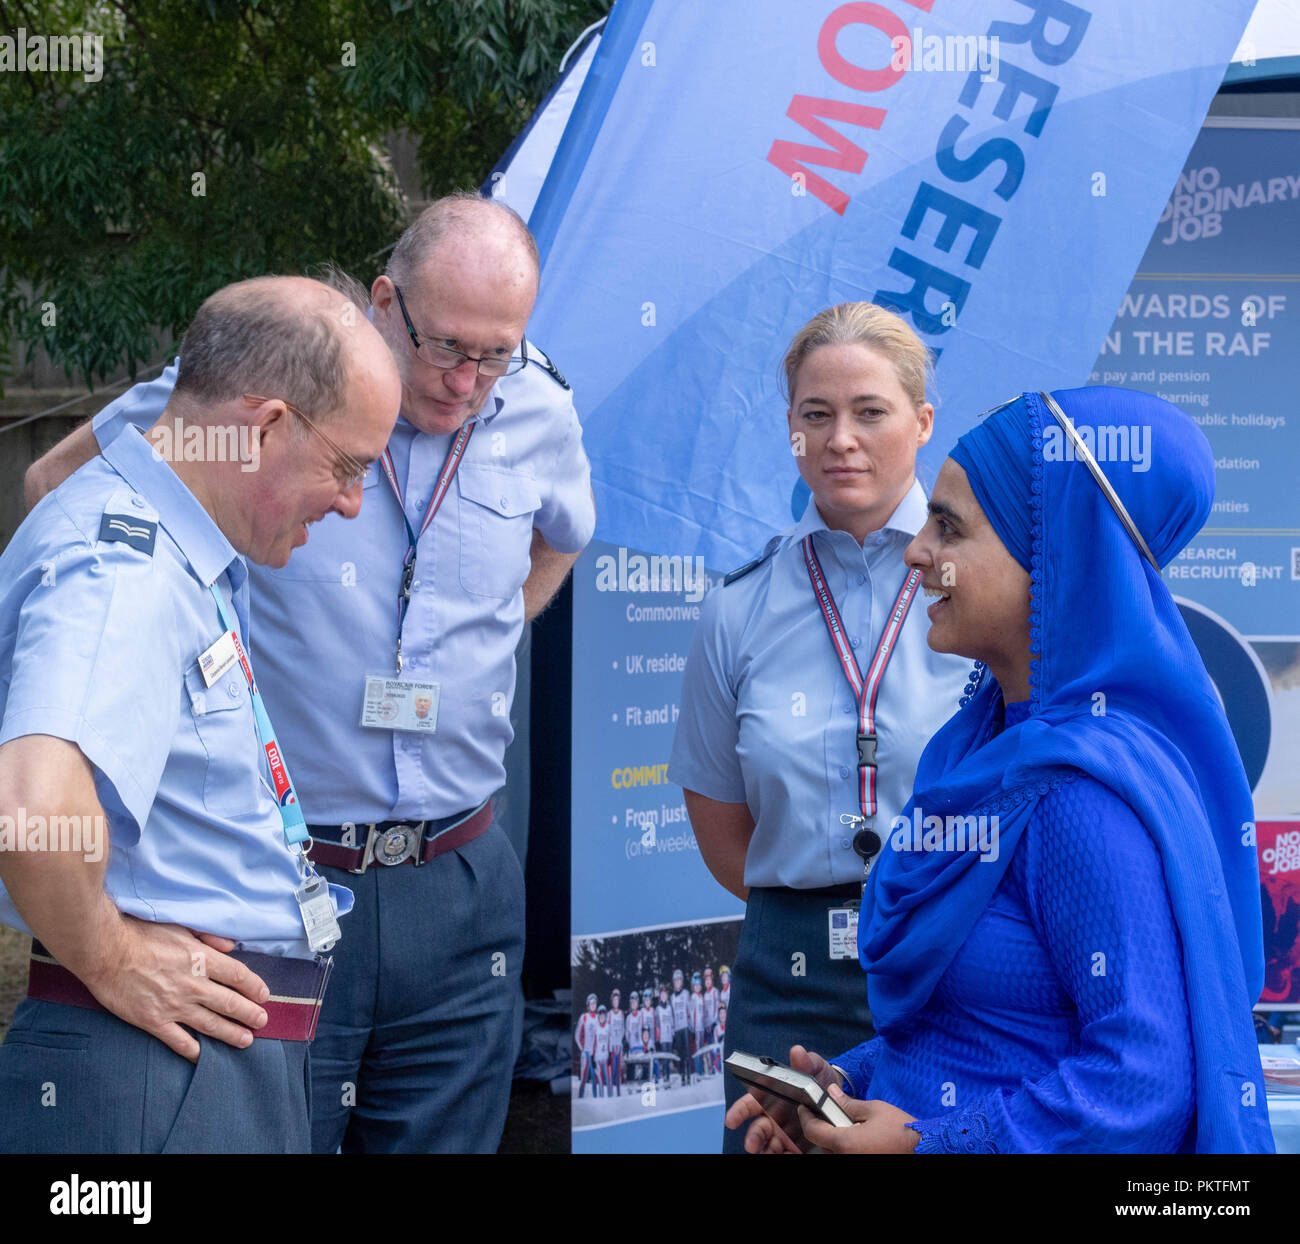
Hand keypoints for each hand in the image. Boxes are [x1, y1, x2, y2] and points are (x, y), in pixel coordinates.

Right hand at [79, 916, 270, 1062]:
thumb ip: (208, 937)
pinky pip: (179, 1041)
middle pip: (230, 1003)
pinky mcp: (154, 1022)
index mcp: (202, 959)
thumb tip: (230, 947)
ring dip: (231, 1034)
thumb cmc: (142, 934)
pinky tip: (204, 1056)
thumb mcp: (181, 926)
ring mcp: (174, 1006)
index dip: (254, 987)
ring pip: (211, 1025)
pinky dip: (194, 1051)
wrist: (106, 952)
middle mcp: (193, 985)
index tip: (264, 995)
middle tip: (262, 1021)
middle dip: (249, 1014)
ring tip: (246, 1041)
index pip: (238, 976)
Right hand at [724, 1045, 842, 1153]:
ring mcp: (785, 1133)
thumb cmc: (819, 1078)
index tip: (731, 1120)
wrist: (839, 1096)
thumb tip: (797, 1051)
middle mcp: (774, 1117)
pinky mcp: (797, 1146)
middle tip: (751, 1146)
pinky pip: (788, 1154)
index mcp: (771, 1096)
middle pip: (758, 1129)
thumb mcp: (814, 1067)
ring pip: (770, 1145)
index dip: (739, 1111)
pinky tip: (787, 1156)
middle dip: (753, 1137)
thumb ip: (805, 1061)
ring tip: (769, 1154)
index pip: (750, 1103)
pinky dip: (785, 1156)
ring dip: (766, 1151)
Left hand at [798, 1085, 920, 1152]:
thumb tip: (831, 1093)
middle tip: (832, 1114)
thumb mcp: (874, 1110)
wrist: (925, 1148)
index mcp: (845, 1143)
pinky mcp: (862, 1165)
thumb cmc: (902, 1130)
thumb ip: (848, 1103)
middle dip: (824, 1128)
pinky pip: (846, 1156)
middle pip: (822, 1144)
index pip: (812, 1131)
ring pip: (834, 1152)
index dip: (805, 1117)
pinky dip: (847, 1148)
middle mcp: (845, 1159)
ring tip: (851, 1126)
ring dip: (836, 1140)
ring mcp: (854, 1164)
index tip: (804, 1108)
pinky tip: (859, 1139)